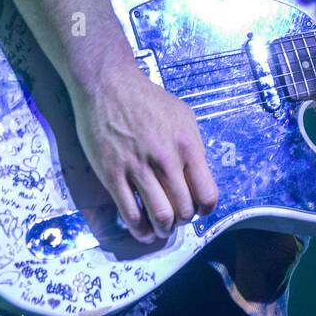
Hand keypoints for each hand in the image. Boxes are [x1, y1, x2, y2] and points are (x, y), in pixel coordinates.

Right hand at [70, 64, 217, 243]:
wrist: (109, 85)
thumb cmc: (148, 99)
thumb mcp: (183, 116)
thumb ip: (193, 147)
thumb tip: (197, 176)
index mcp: (187, 145)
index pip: (207, 194)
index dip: (204, 209)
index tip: (198, 210)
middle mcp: (166, 160)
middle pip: (183, 209)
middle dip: (182, 220)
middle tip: (176, 218)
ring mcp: (138, 168)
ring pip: (160, 216)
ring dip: (163, 230)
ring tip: (161, 228)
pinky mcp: (112, 175)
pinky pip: (130, 214)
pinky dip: (140, 230)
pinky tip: (143, 230)